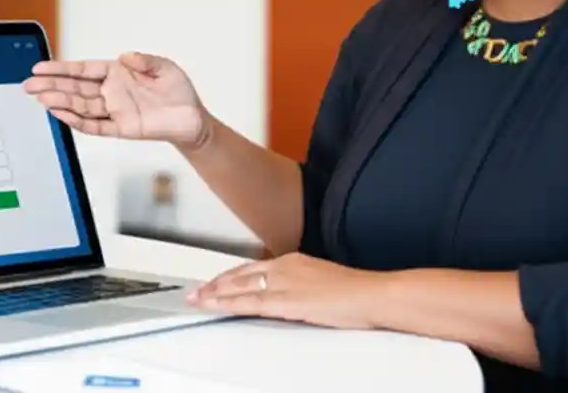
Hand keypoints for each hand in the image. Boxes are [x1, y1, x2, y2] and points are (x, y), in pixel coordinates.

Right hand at [22, 52, 211, 149]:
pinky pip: (96, 125)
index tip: (40, 67)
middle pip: (75, 88)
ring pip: (81, 106)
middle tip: (28, 84)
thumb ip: (144, 60)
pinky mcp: (121, 128)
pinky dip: (79, 121)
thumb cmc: (178, 91)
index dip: (62, 68)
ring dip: (61, 102)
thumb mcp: (164, 67)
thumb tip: (125, 55)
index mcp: (117, 73)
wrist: (192, 119)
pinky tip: (62, 115)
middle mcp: (111, 91)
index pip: (84, 70)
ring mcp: (114, 110)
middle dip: (51, 85)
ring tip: (40, 98)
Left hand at [186, 253, 387, 329]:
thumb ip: (302, 285)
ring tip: (196, 299)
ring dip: (214, 294)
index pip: (253, 267)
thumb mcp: (323, 281)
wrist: (372, 294)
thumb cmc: (356, 291)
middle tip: (195, 291)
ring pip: (239, 287)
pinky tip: (215, 306)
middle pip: (240, 275)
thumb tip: (293, 294)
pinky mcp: (286, 300)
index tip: (215, 282)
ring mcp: (284, 283)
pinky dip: (228, 304)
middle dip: (215, 284)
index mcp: (293, 261)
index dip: (230, 276)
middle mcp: (284, 267)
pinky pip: (249, 302)